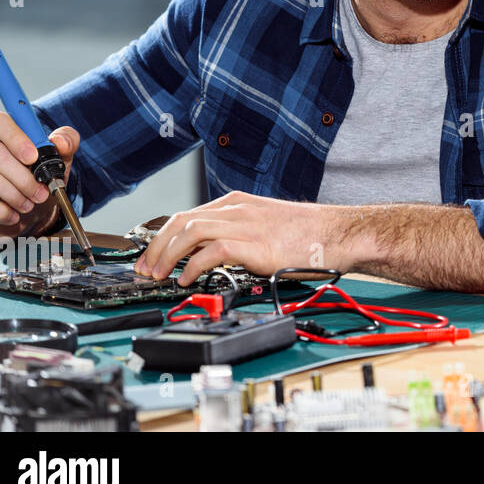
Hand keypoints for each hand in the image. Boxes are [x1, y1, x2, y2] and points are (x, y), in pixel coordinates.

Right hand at [0, 111, 77, 240]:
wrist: (31, 210)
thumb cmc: (41, 177)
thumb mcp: (61, 158)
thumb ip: (67, 142)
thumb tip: (60, 141)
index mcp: (3, 133)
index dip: (16, 138)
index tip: (34, 157)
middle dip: (22, 177)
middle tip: (41, 193)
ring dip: (12, 193)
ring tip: (29, 205)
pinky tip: (14, 216)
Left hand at [133, 191, 347, 285]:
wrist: (337, 234)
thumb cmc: (306, 235)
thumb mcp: (264, 226)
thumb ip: (236, 235)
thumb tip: (208, 256)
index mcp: (237, 203)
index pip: (185, 215)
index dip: (161, 238)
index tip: (150, 257)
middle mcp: (237, 210)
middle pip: (180, 220)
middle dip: (156, 246)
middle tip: (146, 269)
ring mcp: (246, 225)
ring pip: (190, 231)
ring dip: (167, 255)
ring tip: (160, 276)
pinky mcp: (255, 244)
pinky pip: (213, 251)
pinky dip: (194, 266)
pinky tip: (188, 279)